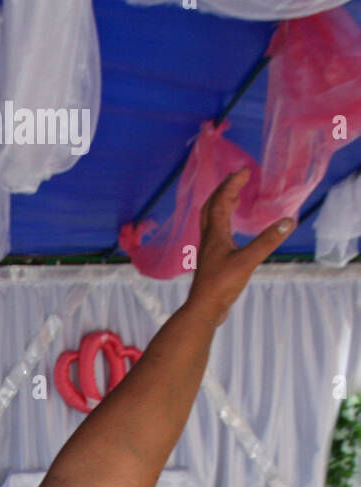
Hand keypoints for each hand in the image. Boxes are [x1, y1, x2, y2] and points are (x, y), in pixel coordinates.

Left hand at [187, 170, 293, 327]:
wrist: (203, 310)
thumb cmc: (221, 285)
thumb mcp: (247, 261)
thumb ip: (267, 241)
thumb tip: (289, 221)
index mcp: (215, 234)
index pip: (221, 201)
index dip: (232, 184)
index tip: (244, 171)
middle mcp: (209, 239)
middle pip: (211, 207)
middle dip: (224, 190)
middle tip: (238, 179)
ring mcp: (209, 251)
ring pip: (212, 221)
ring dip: (222, 205)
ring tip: (235, 197)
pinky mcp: (212, 262)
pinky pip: (216, 234)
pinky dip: (224, 223)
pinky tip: (233, 231)